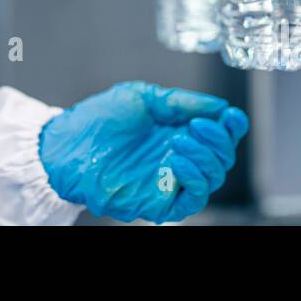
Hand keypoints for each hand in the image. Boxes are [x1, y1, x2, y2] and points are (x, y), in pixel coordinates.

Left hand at [38, 80, 248, 223]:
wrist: (68, 144)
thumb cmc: (98, 120)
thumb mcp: (143, 98)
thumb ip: (180, 102)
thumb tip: (218, 106)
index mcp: (176, 131)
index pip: (218, 135)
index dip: (231, 127)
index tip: (231, 116)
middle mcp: (178, 157)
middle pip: (221, 157)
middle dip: (218, 140)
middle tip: (198, 126)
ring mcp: (170, 180)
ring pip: (213, 177)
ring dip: (206, 157)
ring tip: (180, 139)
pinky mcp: (160, 202)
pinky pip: (193, 199)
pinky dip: (195, 178)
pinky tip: (178, 159)